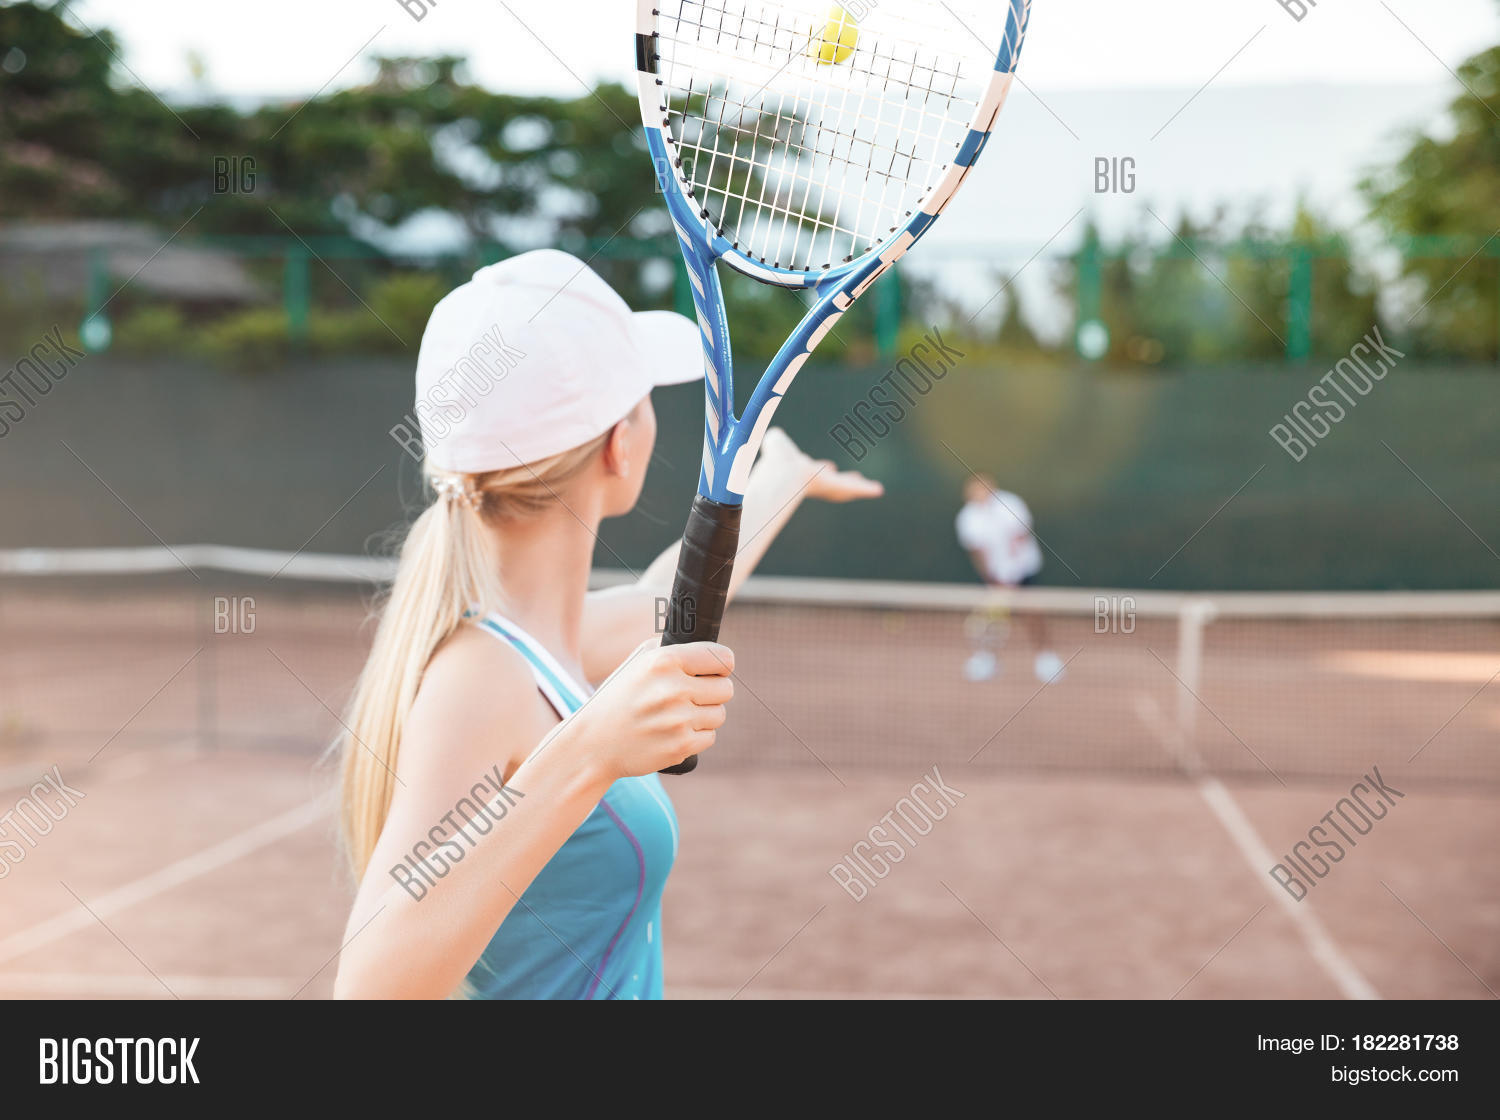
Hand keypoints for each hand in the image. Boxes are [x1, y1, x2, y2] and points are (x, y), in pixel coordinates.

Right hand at [565, 639, 733, 780]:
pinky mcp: (681, 746)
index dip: (723, 665)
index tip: (717, 670)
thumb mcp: (638, 663)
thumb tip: (712, 653)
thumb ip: (673, 651)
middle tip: (694, 696)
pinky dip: (697, 736)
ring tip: (679, 715)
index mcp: (664, 661)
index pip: (721, 658)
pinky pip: (710, 737)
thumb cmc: (619, 698)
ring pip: (720, 714)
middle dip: (714, 692)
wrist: (593, 743)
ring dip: (705, 715)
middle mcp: (673, 688)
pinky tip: (674, 733)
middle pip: (726, 688)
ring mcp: (678, 720)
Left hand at [759, 427, 883, 502]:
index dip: (821, 468)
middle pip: (832, 483)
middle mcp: (813, 481)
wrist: (783, 473)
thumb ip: (776, 439)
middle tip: (856, 477)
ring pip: (844, 488)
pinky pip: (853, 488)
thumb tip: (774, 435)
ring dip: (859, 488)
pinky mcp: (836, 487)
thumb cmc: (776, 459)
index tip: (830, 466)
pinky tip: (878, 490)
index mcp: (799, 472)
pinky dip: (866, 490)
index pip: (813, 471)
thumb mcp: (775, 442)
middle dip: (842, 480)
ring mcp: (826, 486)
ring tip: (874, 488)